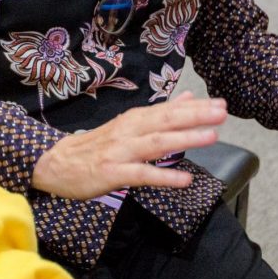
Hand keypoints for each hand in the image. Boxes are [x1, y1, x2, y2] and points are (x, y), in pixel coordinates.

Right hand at [31, 92, 227, 200]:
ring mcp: (121, 152)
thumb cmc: (96, 146)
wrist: (55, 164)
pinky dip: (163, 176)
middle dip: (196, 116)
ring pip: (157, 143)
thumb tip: (190, 98)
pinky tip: (184, 180)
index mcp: (134, 119)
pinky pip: (142, 175)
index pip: (169, 109)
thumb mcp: (129, 125)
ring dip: (184, 139)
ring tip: (211, 136)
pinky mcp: (112, 173)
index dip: (196, 107)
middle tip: (222, 112)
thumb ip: (161, 113)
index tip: (221, 103)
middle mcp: (129, 131)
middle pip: (166, 121)